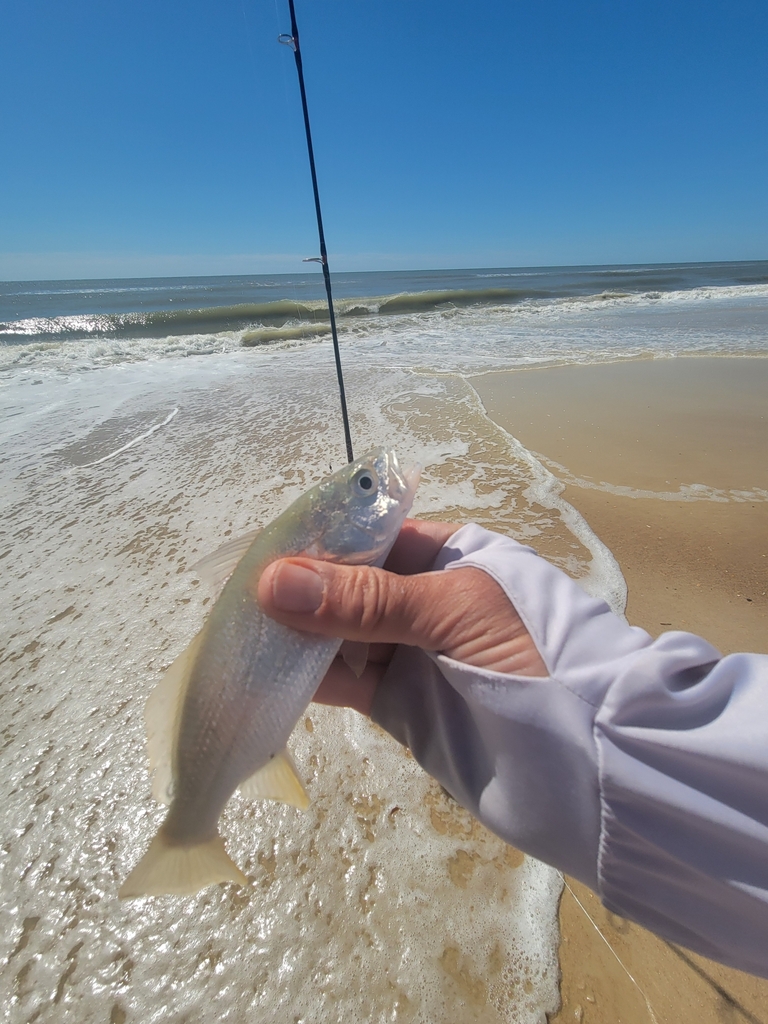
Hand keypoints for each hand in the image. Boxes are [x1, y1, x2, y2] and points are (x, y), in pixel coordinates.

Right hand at [257, 520, 546, 715]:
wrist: (589, 764)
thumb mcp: (454, 612)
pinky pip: (343, 680)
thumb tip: (273, 582)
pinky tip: (265, 673)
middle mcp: (422, 599)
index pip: (369, 538)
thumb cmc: (535, 659)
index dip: (316, 543)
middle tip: (233, 598)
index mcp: (447, 556)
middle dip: (295, 590)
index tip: (259, 553)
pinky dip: (305, 677)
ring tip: (238, 634)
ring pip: (337, 635)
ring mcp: (408, 652)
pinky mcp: (398, 702)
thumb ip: (367, 602)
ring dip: (293, 634)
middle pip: (345, 587)